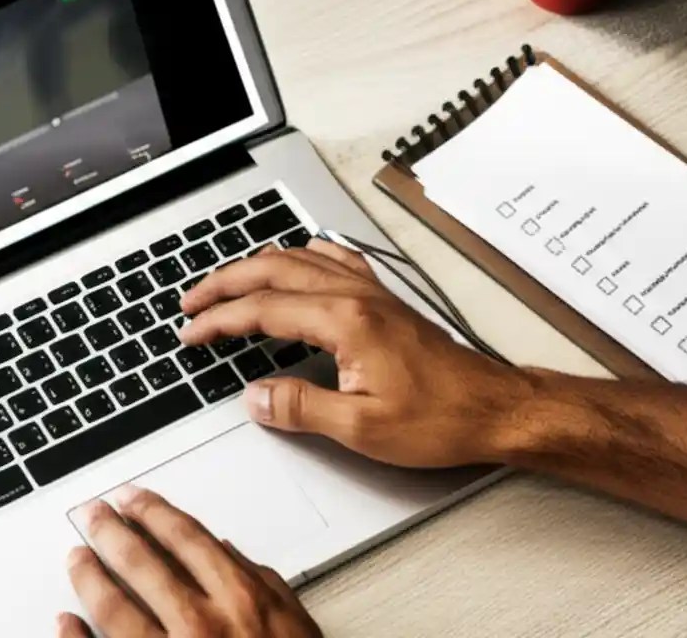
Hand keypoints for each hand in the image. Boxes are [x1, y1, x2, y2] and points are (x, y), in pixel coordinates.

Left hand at [59, 486, 321, 637]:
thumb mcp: (297, 626)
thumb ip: (265, 585)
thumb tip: (229, 553)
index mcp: (241, 599)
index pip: (185, 538)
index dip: (154, 512)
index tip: (133, 499)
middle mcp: (201, 624)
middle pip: (143, 562)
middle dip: (112, 531)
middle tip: (90, 513)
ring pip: (115, 607)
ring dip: (89, 576)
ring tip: (75, 557)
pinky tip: (64, 622)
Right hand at [179, 239, 527, 467]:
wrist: (495, 408)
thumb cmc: (441, 418)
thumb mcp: (361, 428)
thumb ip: (301, 409)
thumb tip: (256, 397)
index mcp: (345, 321)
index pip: (262, 310)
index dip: (219, 321)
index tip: (191, 334)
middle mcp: (356, 296)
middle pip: (273, 270)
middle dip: (224, 283)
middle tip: (191, 301)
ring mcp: (371, 293)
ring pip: (299, 259)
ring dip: (255, 267)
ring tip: (227, 283)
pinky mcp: (384, 300)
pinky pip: (333, 261)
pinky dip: (299, 258)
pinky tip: (295, 264)